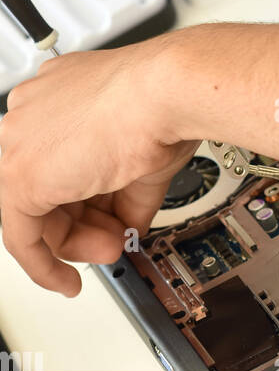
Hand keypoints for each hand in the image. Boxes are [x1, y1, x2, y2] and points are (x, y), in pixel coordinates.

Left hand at [0, 36, 196, 295]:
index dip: (93, 199)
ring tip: (114, 247)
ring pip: (36, 212)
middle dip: (86, 224)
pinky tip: (67, 279)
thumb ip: (125, 194)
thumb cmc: (165, 101)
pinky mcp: (19, 175)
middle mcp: (33, 110)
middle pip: (48, 187)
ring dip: (76, 243)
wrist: (166, 92)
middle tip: (115, 240)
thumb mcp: (142, 155)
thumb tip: (128, 224)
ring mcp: (20, 139)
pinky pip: (22, 236)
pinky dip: (45, 265)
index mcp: (62, 93)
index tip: (111, 220)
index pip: (65, 160)